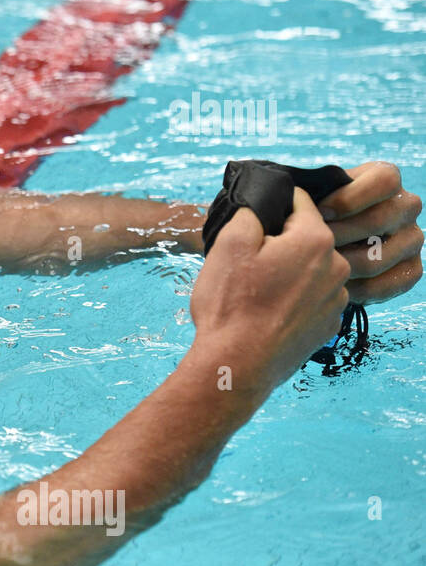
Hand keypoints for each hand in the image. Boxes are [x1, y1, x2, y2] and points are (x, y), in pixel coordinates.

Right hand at [190, 188, 349, 392]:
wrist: (236, 366)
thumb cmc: (231, 305)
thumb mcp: (228, 244)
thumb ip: (251, 210)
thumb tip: (262, 199)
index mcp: (314, 239)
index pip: (300, 201)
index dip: (273, 205)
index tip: (254, 220)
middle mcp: (336, 267)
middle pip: (307, 237)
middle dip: (280, 242)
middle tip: (248, 262)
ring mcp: (335, 299)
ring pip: (311, 269)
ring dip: (289, 272)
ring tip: (256, 292)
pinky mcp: (328, 325)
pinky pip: (312, 299)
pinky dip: (294, 300)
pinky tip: (268, 312)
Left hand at [317, 161, 422, 304]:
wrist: (329, 243)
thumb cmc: (318, 213)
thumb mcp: (317, 194)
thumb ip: (314, 192)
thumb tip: (298, 201)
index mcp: (386, 178)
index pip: (384, 181)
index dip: (350, 198)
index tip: (320, 213)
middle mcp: (407, 205)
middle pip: (380, 219)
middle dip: (339, 235)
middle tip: (312, 245)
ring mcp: (412, 238)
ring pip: (378, 257)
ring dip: (342, 265)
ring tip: (316, 267)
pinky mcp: (411, 269)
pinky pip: (387, 284)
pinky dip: (356, 288)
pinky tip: (333, 285)